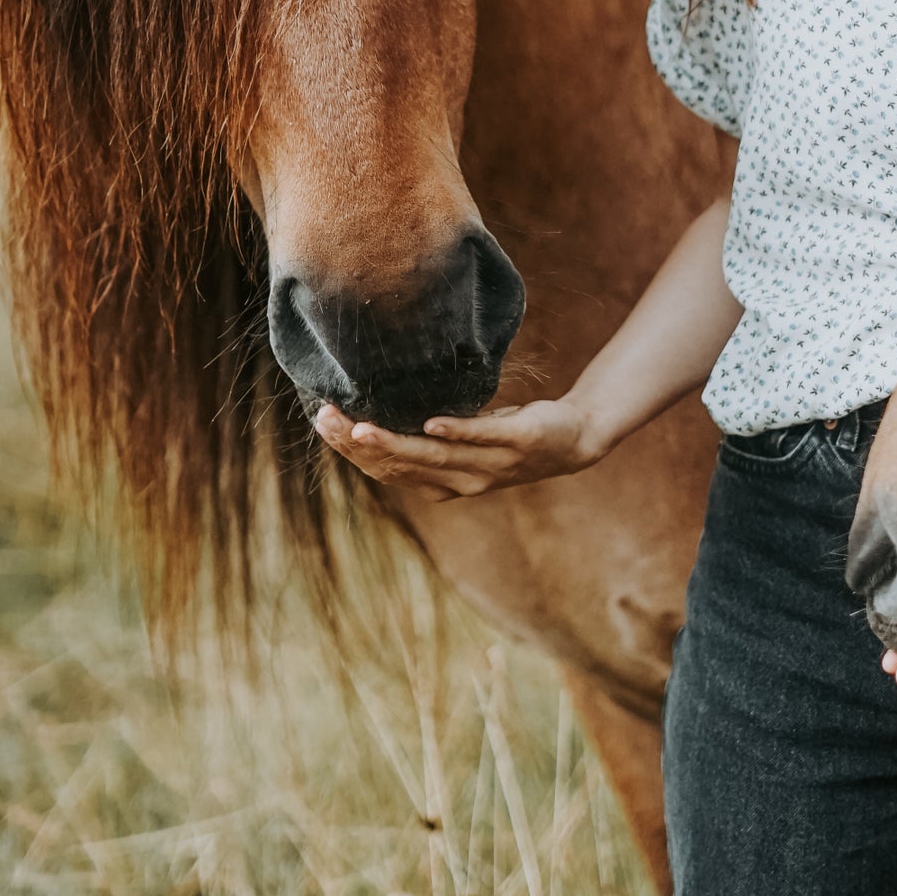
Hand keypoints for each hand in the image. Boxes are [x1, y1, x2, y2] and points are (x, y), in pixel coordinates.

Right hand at [314, 397, 606, 501]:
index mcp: (444, 483)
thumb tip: (380, 412)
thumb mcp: (462, 440)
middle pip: (401, 465)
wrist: (574, 440)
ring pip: (433, 456)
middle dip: (359, 444)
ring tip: (361, 426)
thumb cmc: (510, 435)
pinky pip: (481, 436)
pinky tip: (430, 423)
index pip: (388, 471)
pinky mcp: (517, 440)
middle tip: (326, 419)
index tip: (322, 423)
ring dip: (394, 442)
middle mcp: (463, 480)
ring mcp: (490, 463)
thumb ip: (426, 439)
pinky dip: (455, 431)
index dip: (352, 452)